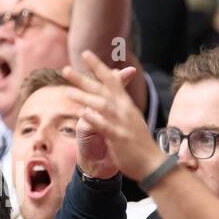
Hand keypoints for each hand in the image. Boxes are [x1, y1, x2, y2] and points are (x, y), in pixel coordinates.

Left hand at [62, 52, 158, 179]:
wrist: (152, 164)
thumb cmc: (139, 143)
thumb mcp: (130, 120)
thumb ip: (119, 107)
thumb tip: (108, 95)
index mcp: (126, 105)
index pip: (112, 80)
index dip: (99, 67)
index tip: (86, 54)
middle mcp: (125, 110)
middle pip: (103, 88)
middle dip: (84, 77)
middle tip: (65, 69)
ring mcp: (122, 123)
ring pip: (101, 104)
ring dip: (84, 97)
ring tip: (67, 91)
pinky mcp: (119, 137)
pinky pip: (104, 125)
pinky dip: (93, 118)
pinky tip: (81, 112)